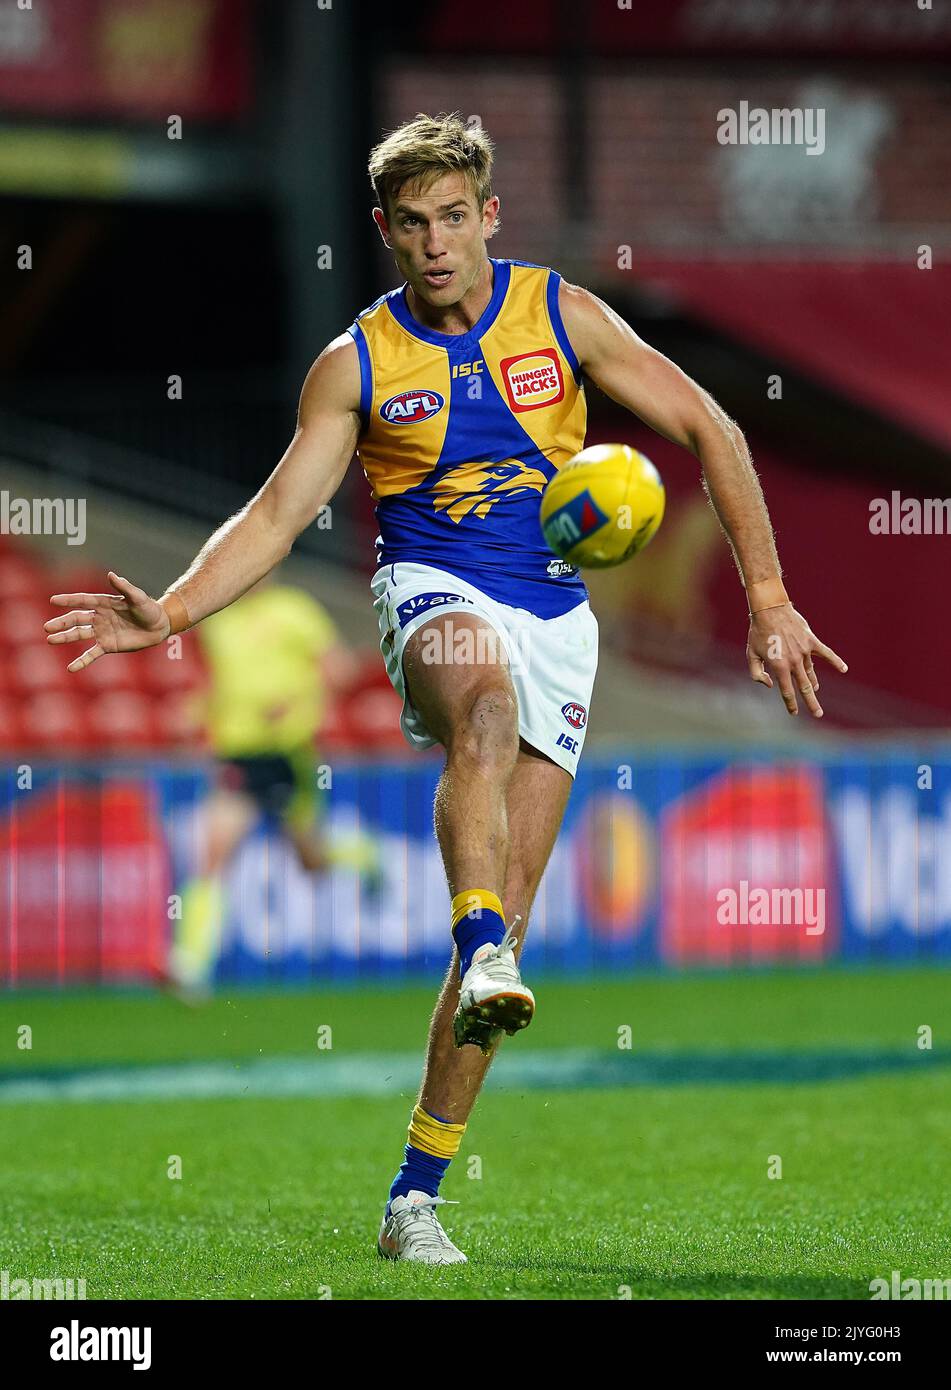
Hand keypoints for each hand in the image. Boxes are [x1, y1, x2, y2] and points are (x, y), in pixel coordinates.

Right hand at [44, 572, 170, 671]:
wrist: (159, 626)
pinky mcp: (108, 646)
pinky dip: (82, 661)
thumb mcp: (138, 597)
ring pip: (79, 634)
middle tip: (47, 627)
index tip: (53, 600)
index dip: (69, 600)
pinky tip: (71, 669)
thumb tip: (111, 574)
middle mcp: (99, 617)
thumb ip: (124, 587)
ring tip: (50, 640)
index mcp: (104, 603)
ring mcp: (102, 632)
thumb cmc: (149, 608)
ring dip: (65, 637)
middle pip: (76, 619)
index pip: (83, 601)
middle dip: (62, 623)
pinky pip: (92, 654)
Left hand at [747, 603, 847, 717]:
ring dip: (812, 682)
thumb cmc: (758, 633)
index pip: (786, 691)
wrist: (770, 610)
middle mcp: (794, 661)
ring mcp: (804, 651)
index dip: (790, 704)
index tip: (794, 713)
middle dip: (811, 702)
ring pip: (811, 672)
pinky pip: (826, 653)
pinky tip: (844, 669)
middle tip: (818, 714)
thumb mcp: (751, 655)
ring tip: (814, 690)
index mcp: (779, 667)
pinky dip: (835, 661)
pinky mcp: (811, 641)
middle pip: (804, 687)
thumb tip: (771, 686)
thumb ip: (757, 674)